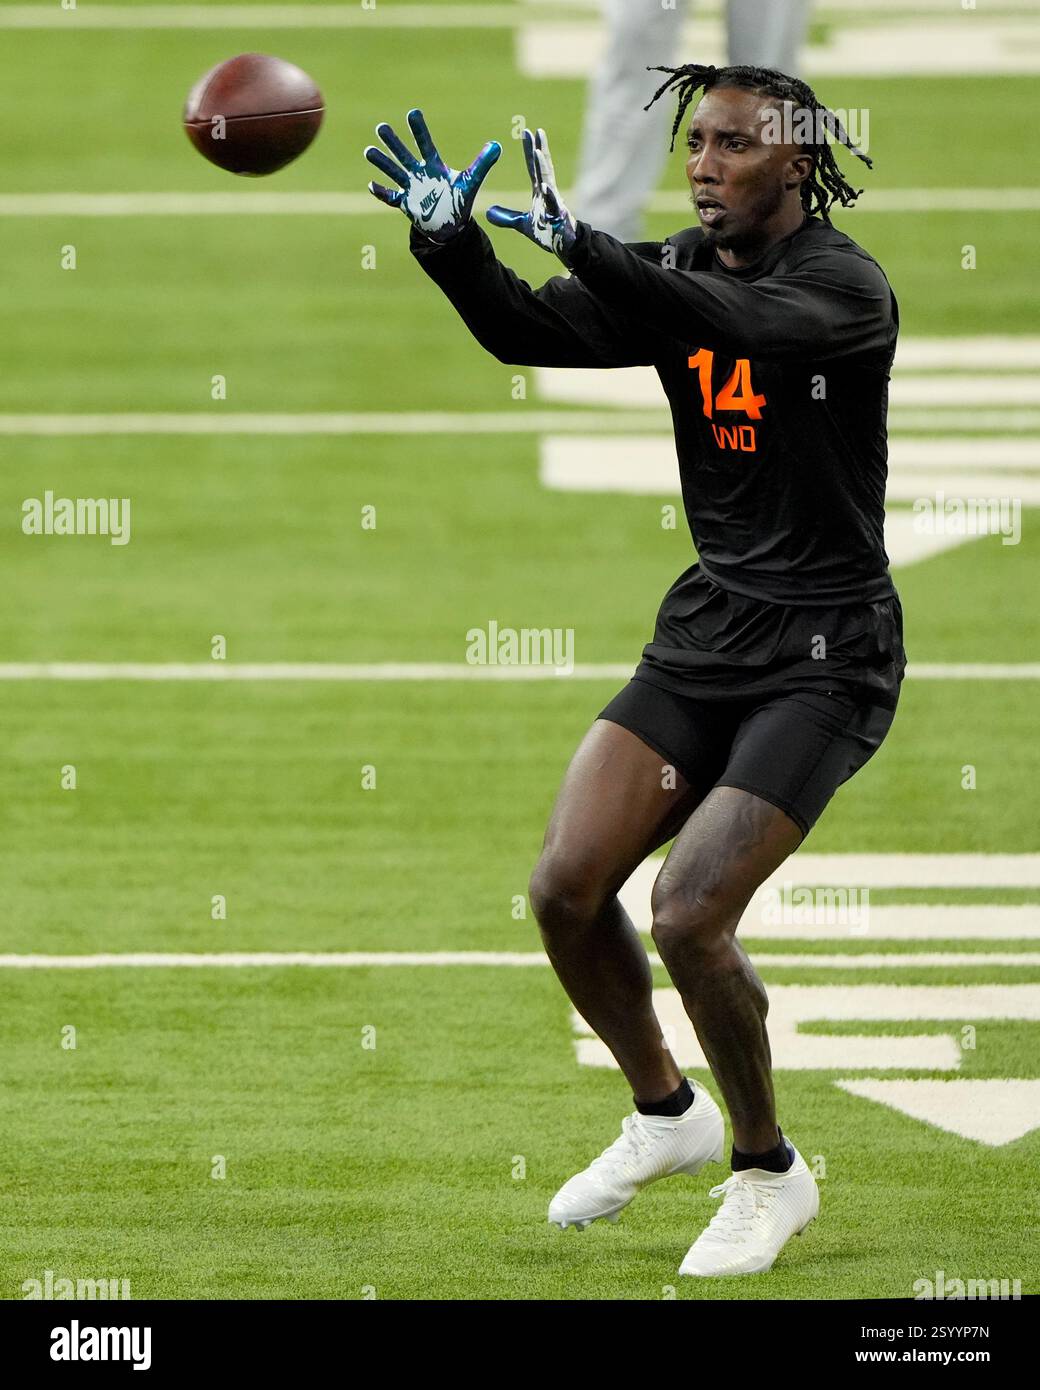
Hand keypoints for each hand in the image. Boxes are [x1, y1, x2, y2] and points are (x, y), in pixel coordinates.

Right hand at [365, 109, 500, 242]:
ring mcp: (410, 188)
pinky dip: (381, 192)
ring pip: (394, 172)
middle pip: (404, 155)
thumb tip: (498, 145)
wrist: (450, 226)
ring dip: (382, 163)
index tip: (413, 113)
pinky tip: (371, 184)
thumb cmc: (458, 201)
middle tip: (381, 127)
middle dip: (393, 142)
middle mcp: (419, 173)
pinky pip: (391, 197)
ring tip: (369, 150)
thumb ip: (482, 163)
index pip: (425, 144)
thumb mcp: (471, 181)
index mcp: (433, 166)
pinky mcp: (405, 204)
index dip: (419, 130)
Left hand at [486, 127, 576, 258]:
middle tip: (536, 131)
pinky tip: (545, 186)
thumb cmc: (547, 231)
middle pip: (543, 167)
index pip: (534, 167)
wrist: (564, 246)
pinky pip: (554, 204)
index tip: (526, 133)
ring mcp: (555, 202)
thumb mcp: (522, 224)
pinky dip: (550, 195)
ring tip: (538, 151)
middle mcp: (549, 192)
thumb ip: (507, 217)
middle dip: (539, 149)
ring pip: (549, 181)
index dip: (529, 151)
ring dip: (543, 166)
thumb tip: (488, 213)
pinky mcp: (559, 216)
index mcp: (540, 191)